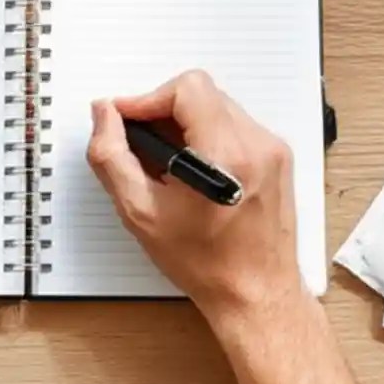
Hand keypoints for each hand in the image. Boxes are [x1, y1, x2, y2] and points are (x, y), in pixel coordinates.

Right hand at [86, 69, 301, 321]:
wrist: (256, 293)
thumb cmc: (205, 264)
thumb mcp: (141, 213)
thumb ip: (112, 156)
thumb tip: (105, 114)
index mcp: (226, 154)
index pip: (186, 89)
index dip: (147, 99)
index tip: (126, 120)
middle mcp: (257, 144)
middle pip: (201, 94)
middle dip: (164, 113)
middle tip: (144, 149)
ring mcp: (272, 149)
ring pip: (217, 107)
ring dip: (185, 125)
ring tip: (168, 166)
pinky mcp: (278, 158)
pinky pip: (235, 126)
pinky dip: (207, 137)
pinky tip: (193, 173)